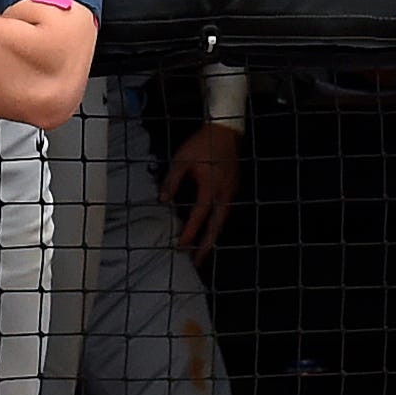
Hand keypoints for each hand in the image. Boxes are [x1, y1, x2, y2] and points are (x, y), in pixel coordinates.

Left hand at [162, 122, 240, 263]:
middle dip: (206, 246)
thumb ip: (171, 181)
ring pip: (222, 221)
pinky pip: (225, 212)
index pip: (199, 217)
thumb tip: (162, 200)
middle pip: (216, 227)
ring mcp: (231, 193)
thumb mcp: (182, 160)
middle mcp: (224, 195)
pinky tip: (210, 229)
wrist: (225, 132)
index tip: (181, 248)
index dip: (190, 234)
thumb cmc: (202, 145)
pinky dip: (217, 224)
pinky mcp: (233, 189)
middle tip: (197, 262)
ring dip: (212, 237)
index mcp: (210, 189)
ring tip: (203, 251)